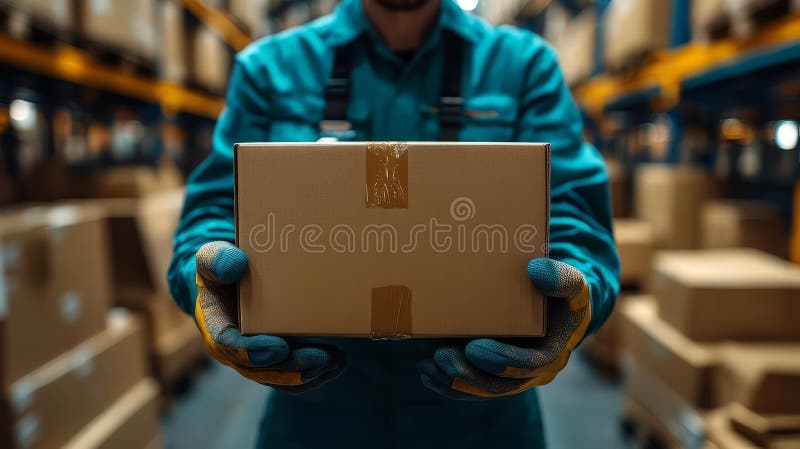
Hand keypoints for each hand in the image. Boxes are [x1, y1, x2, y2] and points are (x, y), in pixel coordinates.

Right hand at [194, 241, 344, 391]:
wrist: (229, 276)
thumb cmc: (222, 265)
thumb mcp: (213, 255)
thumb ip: (217, 259)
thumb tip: (234, 265)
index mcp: (214, 324)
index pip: (229, 345)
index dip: (254, 351)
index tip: (281, 347)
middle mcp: (231, 348)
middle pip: (258, 368)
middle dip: (291, 367)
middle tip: (322, 359)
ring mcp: (252, 356)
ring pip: (277, 376)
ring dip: (308, 374)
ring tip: (335, 362)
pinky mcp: (271, 357)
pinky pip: (289, 376)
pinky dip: (313, 374)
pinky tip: (336, 364)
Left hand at [418, 259, 590, 398]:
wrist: (558, 302)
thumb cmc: (562, 291)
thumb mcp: (571, 281)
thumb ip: (562, 277)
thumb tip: (537, 269)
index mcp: (555, 350)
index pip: (530, 363)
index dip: (503, 359)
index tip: (474, 347)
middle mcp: (536, 370)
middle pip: (503, 384)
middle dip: (470, 374)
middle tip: (442, 357)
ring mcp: (515, 375)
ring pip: (484, 389)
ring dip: (455, 380)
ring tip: (429, 365)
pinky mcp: (497, 373)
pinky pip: (473, 387)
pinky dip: (449, 383)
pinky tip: (426, 371)